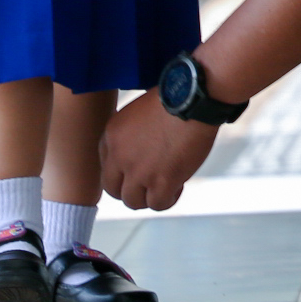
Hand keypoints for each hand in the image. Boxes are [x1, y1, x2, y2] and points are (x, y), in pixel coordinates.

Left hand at [98, 89, 217, 210]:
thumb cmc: (174, 97)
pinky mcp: (162, 182)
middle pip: (113, 189)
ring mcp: (139, 172)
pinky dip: (168, 199)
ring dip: (148, 196)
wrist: (193, 98)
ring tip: (166, 185)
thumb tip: (142, 150)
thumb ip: (132, 133)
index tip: (139, 169)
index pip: (107, 166)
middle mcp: (119, 156)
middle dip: (131, 189)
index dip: (124, 171)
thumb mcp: (139, 111)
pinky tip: (179, 186)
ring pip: (133, 201)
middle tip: (150, 183)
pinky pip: (158, 204)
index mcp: (111, 135)